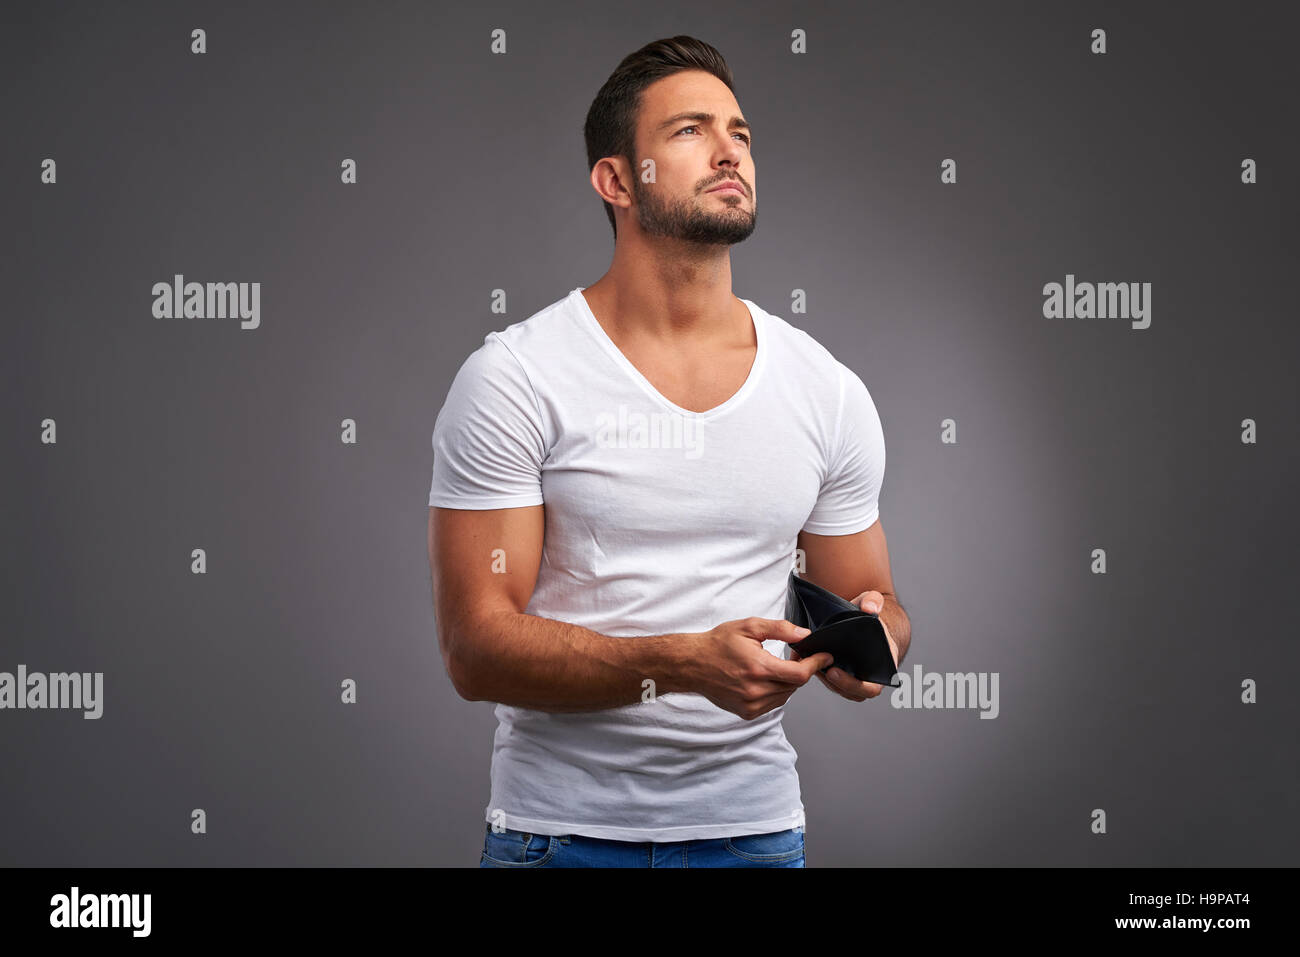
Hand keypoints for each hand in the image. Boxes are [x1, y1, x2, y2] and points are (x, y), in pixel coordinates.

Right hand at [689, 618, 834, 720]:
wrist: (692, 664)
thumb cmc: (718, 644)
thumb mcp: (749, 627)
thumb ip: (781, 629)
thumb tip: (805, 635)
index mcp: (758, 668)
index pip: (800, 674)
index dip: (816, 664)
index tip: (825, 656)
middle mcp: (756, 691)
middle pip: (795, 685)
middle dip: (801, 670)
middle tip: (796, 655)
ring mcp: (751, 705)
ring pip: (786, 696)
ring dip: (788, 682)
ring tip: (776, 666)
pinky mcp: (747, 713)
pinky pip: (773, 704)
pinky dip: (776, 692)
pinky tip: (765, 678)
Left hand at [791, 590, 899, 701]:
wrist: (859, 617)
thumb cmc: (867, 613)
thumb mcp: (870, 601)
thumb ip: (873, 601)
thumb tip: (870, 609)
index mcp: (883, 662)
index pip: (872, 686)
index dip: (856, 685)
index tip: (835, 671)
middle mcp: (869, 674)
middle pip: (854, 692)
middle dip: (837, 684)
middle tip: (823, 670)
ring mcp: (854, 676)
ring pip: (840, 689)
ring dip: (825, 680)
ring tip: (810, 663)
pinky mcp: (840, 673)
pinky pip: (831, 681)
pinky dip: (819, 674)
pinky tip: (807, 662)